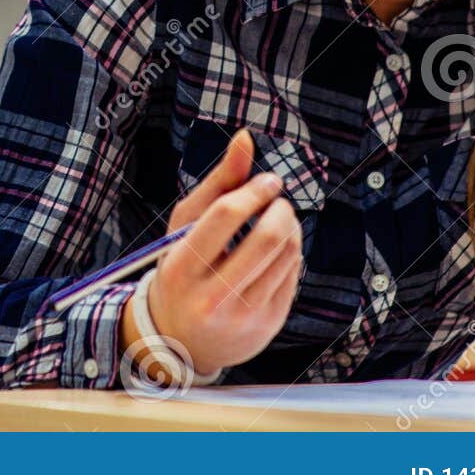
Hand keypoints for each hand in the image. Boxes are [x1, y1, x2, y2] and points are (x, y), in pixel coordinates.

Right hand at [121, 129, 304, 376]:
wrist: (180, 338)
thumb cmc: (181, 268)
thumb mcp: (185, 226)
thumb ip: (217, 182)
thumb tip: (245, 136)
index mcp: (181, 266)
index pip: (225, 215)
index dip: (254, 190)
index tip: (268, 181)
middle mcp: (211, 296)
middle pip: (266, 237)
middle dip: (281, 209)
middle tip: (278, 200)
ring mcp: (242, 315)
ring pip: (287, 255)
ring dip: (291, 227)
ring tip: (279, 220)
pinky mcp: (268, 325)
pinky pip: (294, 275)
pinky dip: (291, 252)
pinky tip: (278, 249)